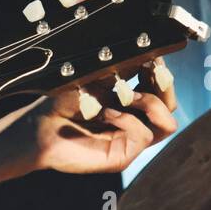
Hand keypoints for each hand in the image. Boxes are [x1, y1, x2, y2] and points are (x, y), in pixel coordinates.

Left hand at [32, 57, 177, 174]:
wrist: (40, 126)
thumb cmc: (62, 102)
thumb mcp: (96, 79)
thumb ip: (124, 69)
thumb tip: (151, 54)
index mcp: (129, 103)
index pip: (161, 90)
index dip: (162, 74)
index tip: (155, 59)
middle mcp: (133, 122)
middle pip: (170, 106)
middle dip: (163, 85)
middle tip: (148, 71)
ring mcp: (129, 140)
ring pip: (167, 124)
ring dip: (150, 103)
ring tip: (124, 96)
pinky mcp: (122, 156)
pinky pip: (144, 136)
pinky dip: (129, 121)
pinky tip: (107, 114)